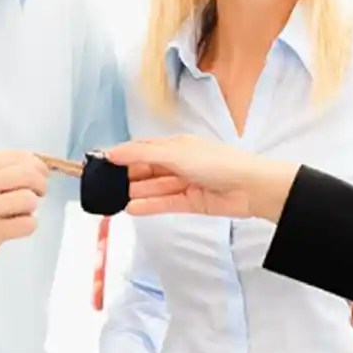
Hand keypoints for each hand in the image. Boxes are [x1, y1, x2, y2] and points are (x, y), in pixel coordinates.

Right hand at [0, 150, 47, 280]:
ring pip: (30, 200)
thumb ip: (4, 168)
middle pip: (29, 175)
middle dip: (41, 184)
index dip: (38, 166)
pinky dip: (28, 224)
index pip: (21, 157)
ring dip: (31, 207)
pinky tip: (15, 224)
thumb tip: (41, 167)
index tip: (39, 174)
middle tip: (38, 192)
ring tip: (20, 210)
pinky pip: (28, 224)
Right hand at [104, 135, 298, 221]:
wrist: (251, 187)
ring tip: (113, 199)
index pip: (142, 148)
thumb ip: (142, 154)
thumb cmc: (218, 163)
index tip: (101, 162)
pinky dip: (148, 205)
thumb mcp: (175, 154)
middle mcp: (179, 162)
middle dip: (126, 176)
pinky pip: (164, 203)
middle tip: (103, 185)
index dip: (122, 154)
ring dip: (135, 192)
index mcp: (176, 145)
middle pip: (146, 169)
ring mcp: (185, 183)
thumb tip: (113, 152)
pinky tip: (131, 208)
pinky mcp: (191, 202)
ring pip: (154, 187)